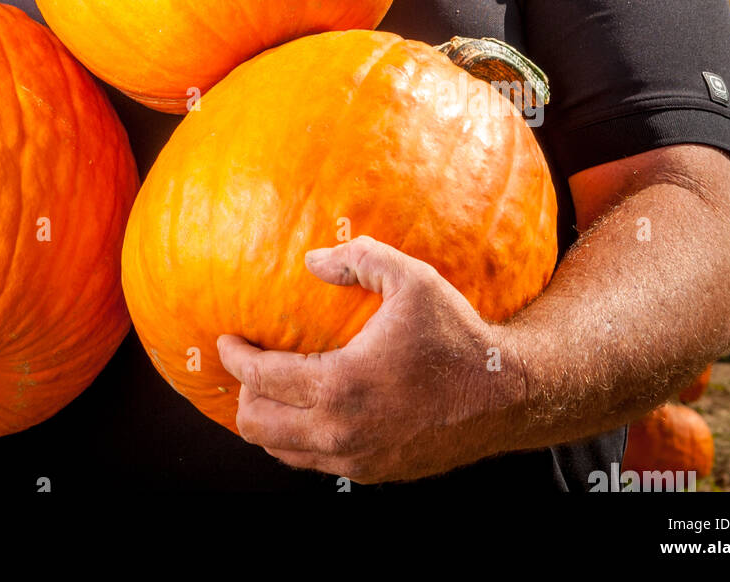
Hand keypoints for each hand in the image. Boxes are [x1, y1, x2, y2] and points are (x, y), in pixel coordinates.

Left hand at [217, 235, 524, 484]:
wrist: (505, 395)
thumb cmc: (456, 334)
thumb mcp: (411, 279)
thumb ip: (358, 258)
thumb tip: (311, 261)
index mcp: (342, 385)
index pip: (263, 379)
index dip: (235, 357)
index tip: (225, 339)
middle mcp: (343, 431)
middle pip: (259, 426)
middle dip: (242, 393)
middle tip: (247, 363)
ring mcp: (358, 458)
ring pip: (284, 451)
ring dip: (267, 421)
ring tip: (268, 387)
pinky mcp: (375, 472)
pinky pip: (316, 463)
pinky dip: (297, 439)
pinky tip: (305, 410)